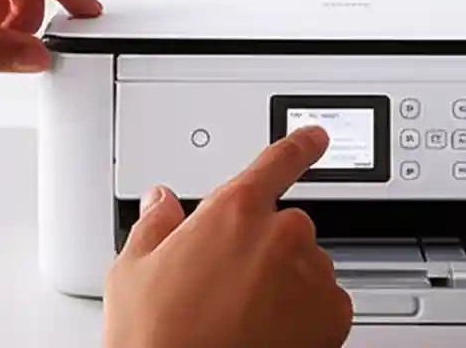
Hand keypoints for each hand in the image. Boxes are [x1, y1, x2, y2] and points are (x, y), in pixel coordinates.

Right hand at [105, 126, 352, 347]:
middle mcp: (282, 233)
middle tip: (228, 287)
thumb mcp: (131, 274)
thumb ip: (154, 226)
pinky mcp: (334, 312)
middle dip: (264, 249)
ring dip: (285, 283)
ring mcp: (312, 273)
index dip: (300, 146)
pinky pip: (325, 302)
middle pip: (285, 227)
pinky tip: (269, 335)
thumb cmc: (157, 341)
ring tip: (244, 318)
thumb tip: (161, 202)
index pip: (277, 161)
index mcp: (234, 211)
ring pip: (306, 267)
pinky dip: (306, 316)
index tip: (316, 137)